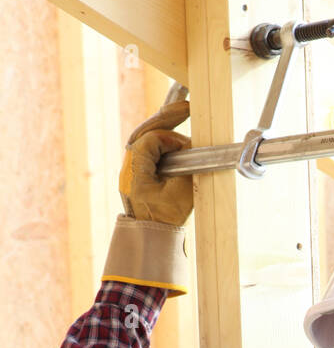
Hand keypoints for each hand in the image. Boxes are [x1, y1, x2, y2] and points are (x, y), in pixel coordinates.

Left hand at [119, 99, 192, 225]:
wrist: (149, 241)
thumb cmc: (165, 222)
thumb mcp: (181, 195)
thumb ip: (187, 169)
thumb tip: (191, 149)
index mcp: (135, 172)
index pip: (150, 140)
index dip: (171, 138)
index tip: (188, 146)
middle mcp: (128, 167)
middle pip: (145, 131)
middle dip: (166, 117)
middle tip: (186, 106)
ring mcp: (131, 170)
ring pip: (145, 137)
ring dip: (164, 126)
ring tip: (181, 113)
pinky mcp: (138, 174)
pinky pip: (148, 149)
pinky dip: (162, 140)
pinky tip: (175, 135)